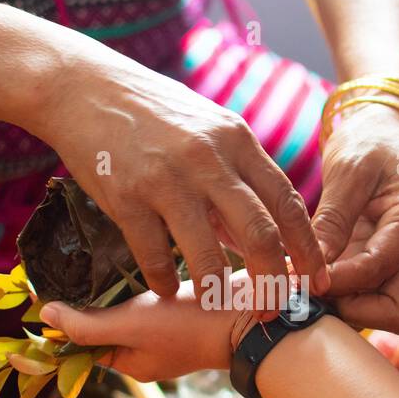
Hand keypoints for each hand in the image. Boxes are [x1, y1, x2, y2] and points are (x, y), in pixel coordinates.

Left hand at [39, 280, 239, 383]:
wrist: (251, 316)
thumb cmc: (190, 327)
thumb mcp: (132, 326)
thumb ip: (88, 325)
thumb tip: (44, 316)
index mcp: (132, 363)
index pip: (84, 346)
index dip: (61, 325)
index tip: (39, 296)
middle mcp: (149, 349)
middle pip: (105, 326)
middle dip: (86, 304)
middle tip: (64, 271)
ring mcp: (169, 328)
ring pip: (128, 308)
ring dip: (113, 288)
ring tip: (92, 261)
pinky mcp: (186, 306)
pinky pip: (151, 294)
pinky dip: (139, 279)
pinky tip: (132, 257)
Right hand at [41, 43, 327, 303]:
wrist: (81, 87)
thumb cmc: (151, 112)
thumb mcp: (206, 131)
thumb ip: (236, 178)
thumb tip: (260, 237)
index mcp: (236, 140)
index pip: (287, 202)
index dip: (308, 247)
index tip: (317, 280)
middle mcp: (208, 159)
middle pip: (260, 234)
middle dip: (273, 282)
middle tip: (272, 310)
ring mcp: (167, 179)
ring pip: (208, 253)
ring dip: (216, 288)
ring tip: (214, 303)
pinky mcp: (126, 197)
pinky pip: (154, 254)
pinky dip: (163, 279)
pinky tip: (165, 288)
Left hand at [312, 104, 398, 333]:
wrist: (383, 136)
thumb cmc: (369, 144)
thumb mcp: (348, 172)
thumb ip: (333, 219)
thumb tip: (313, 266)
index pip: (377, 268)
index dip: (336, 281)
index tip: (299, 279)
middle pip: (397, 313)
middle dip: (352, 310)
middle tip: (308, 293)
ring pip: (382, 313)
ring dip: (343, 308)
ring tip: (303, 287)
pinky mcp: (388, 269)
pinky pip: (368, 300)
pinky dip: (340, 298)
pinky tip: (309, 281)